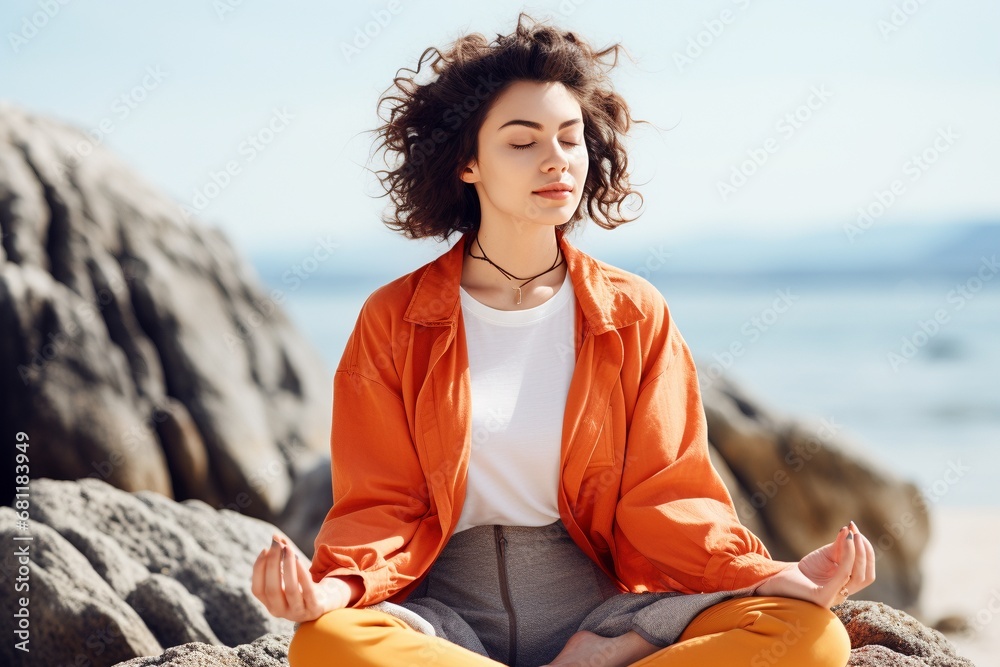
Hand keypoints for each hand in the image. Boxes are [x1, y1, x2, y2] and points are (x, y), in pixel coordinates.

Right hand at [250, 533, 349, 621]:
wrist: (327, 601)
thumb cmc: (302, 585)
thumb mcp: (289, 575)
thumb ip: (281, 558)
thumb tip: (275, 536)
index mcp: (270, 605)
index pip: (257, 589)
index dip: (258, 569)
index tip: (264, 549)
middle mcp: (281, 612)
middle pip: (272, 589)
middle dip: (272, 564)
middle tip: (276, 544)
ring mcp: (298, 612)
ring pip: (290, 589)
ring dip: (287, 566)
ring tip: (287, 548)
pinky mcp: (314, 608)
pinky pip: (307, 590)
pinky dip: (301, 573)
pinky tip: (298, 558)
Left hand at [755, 520, 875, 607]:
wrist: (779, 579)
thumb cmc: (804, 569)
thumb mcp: (825, 555)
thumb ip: (839, 545)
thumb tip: (849, 529)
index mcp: (847, 585)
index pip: (867, 571)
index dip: (866, 550)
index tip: (856, 529)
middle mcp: (844, 594)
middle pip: (867, 576)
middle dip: (865, 551)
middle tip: (855, 531)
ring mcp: (835, 597)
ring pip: (858, 577)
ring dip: (859, 553)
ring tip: (852, 535)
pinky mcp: (823, 597)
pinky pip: (842, 576)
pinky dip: (847, 558)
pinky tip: (845, 542)